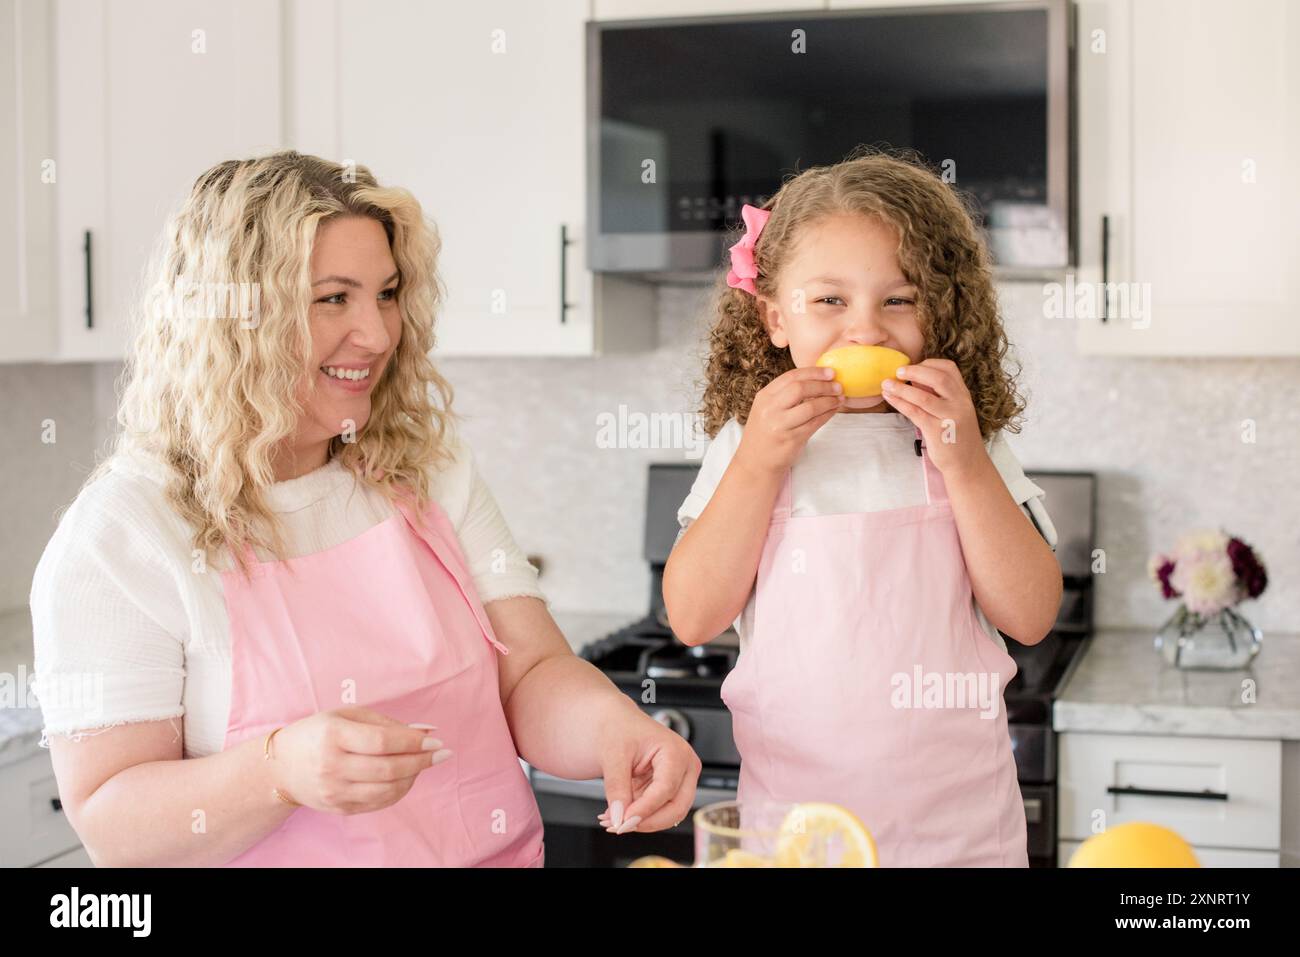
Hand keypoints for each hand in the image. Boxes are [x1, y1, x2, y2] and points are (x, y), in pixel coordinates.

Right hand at [269, 706, 449, 814]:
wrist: (281, 767)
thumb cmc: (318, 733)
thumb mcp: (347, 716)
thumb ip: (387, 722)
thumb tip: (427, 730)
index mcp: (333, 735)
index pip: (382, 741)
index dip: (413, 741)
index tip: (436, 739)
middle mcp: (332, 766)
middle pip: (388, 769)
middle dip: (421, 761)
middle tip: (442, 753)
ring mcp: (334, 791)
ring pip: (386, 789)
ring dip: (414, 776)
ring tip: (424, 763)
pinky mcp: (339, 808)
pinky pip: (379, 802)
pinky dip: (400, 790)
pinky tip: (408, 777)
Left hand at [595, 708, 700, 833]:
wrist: (617, 723)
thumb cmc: (619, 728)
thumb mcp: (613, 754)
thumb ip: (617, 787)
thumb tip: (619, 819)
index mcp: (676, 752)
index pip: (666, 789)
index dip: (644, 809)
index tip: (622, 821)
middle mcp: (685, 767)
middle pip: (676, 807)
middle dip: (647, 821)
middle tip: (618, 826)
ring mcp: (680, 780)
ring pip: (669, 814)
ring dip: (641, 822)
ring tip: (612, 819)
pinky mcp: (670, 790)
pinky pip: (659, 811)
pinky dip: (639, 817)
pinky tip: (617, 814)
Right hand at [735, 366, 844, 474]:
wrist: (755, 462)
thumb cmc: (766, 432)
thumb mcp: (767, 409)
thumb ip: (784, 395)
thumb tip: (816, 379)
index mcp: (764, 397)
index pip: (790, 377)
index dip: (813, 372)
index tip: (829, 372)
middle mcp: (770, 409)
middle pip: (800, 389)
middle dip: (823, 385)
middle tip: (838, 385)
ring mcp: (780, 425)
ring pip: (810, 407)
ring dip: (829, 401)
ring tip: (839, 398)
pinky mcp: (791, 440)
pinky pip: (815, 423)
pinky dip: (827, 415)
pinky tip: (833, 410)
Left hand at [881, 358, 987, 477]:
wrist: (967, 464)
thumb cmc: (956, 436)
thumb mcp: (953, 411)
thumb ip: (939, 395)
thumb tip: (914, 378)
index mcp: (963, 395)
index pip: (950, 369)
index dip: (930, 364)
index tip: (914, 366)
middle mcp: (959, 403)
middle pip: (938, 378)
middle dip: (915, 371)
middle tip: (898, 371)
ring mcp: (950, 418)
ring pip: (923, 397)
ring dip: (901, 388)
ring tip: (886, 383)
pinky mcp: (937, 432)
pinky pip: (915, 413)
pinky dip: (900, 403)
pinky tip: (890, 397)